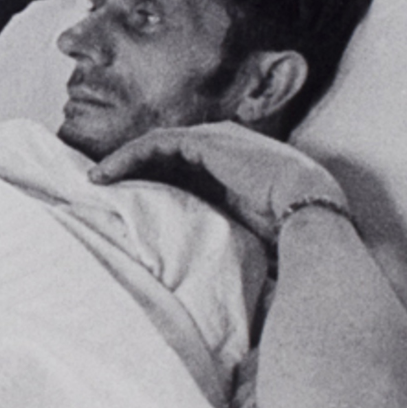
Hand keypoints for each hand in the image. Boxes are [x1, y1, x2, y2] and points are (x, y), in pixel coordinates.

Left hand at [88, 121, 347, 241]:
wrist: (310, 216)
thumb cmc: (290, 237)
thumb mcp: (248, 232)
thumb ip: (224, 231)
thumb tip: (200, 268)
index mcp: (239, 168)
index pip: (188, 168)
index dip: (156, 180)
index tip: (129, 200)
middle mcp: (228, 147)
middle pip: (170, 153)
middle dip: (134, 167)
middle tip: (102, 185)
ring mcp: (218, 139)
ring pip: (157, 145)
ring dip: (123, 161)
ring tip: (95, 180)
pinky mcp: (205, 142)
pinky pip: (156, 144)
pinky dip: (128, 156)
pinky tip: (106, 173)